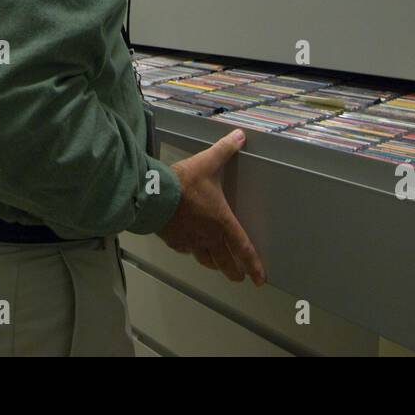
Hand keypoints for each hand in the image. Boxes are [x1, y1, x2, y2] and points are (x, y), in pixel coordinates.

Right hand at [157, 129, 264, 284]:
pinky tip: (191, 248)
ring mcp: (190, 242)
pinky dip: (192, 251)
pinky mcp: (174, 241)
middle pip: (225, 262)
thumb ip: (225, 149)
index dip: (253, 265)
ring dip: (215, 264)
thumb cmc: (185, 182)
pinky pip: (186, 250)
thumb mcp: (208, 162)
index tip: (260, 279)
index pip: (243, 248)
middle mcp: (209, 237)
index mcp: (222, 222)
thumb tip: (241, 135)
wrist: (154, 195)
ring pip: (206, 259)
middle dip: (235, 271)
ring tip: (218, 266)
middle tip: (240, 278)